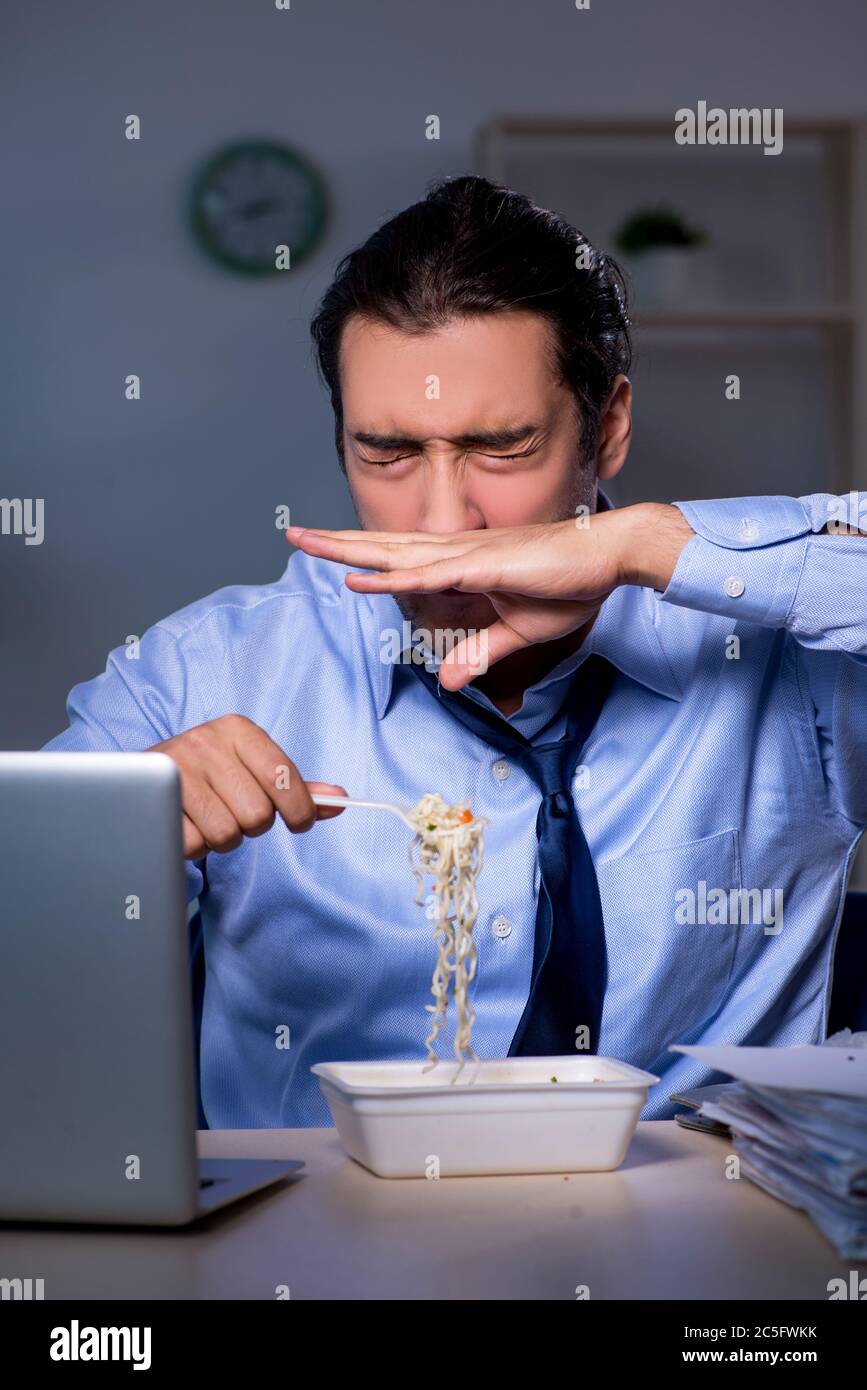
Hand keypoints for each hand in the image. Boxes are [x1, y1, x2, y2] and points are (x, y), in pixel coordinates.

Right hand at [147, 714, 346, 858]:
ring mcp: (177, 770)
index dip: (300, 809)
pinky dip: (197, 846)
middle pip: (258, 814)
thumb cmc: (211, 774)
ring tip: (211, 818)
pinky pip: (194, 845)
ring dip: (224, 838)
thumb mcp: (253, 768)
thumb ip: (296, 786)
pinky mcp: (153, 799)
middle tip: (238, 814)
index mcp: (237, 729)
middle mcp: (205, 742)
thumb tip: (338, 800)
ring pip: (227, 834)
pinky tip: (190, 825)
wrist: (144, 773)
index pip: (283, 776)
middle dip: (253, 825)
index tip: (299, 822)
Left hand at [286, 504, 691, 687]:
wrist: (610, 558)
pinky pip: (431, 576)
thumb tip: (448, 679)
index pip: (400, 558)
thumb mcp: (517, 631)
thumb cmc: (570, 585)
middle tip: (292, 532)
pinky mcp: (486, 567)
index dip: (361, 554)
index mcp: (462, 563)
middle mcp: (457, 552)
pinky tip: (361, 579)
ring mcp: (468, 556)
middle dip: (336, 543)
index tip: (324, 550)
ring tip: (308, 544)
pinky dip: (393, 579)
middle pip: (384, 547)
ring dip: (349, 551)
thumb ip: (480, 653)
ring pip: (396, 555)